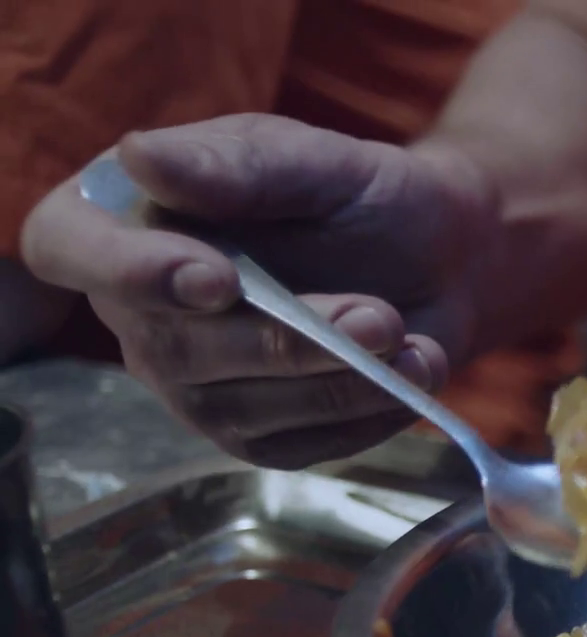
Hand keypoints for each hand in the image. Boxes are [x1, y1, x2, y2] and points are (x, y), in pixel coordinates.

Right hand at [20, 114, 497, 467]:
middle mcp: (141, 316)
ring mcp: (196, 386)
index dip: (126, 271)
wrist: (436, 254)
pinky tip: (417, 367)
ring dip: (336, 381)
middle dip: (284, 341)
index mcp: (119, 222)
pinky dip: (368, 411)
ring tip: (408, 338)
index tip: (216, 278)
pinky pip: (303, 443)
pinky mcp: (262, 436)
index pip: (67, 249)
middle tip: (376, 316)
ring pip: (245, 408)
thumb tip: (143, 158)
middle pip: (176, 349)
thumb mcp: (307, 160)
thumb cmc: (354, 194)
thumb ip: (235, 167)